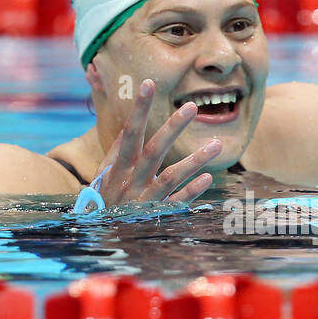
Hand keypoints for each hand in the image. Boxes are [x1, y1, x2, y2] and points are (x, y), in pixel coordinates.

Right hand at [92, 78, 220, 205]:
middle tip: (192, 106)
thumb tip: (128, 120)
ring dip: (194, 160)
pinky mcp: (156, 215)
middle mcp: (131, 180)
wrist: (100, 235)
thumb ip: (118, 148)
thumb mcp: (104, 173)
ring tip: (217, 144)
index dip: (138, 108)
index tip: (148, 83)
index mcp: (119, 166)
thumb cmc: (105, 198)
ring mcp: (145, 199)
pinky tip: (208, 178)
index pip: (130, 132)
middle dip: (172, 128)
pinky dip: (191, 191)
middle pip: (154, 150)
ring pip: (170, 177)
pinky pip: (176, 203)